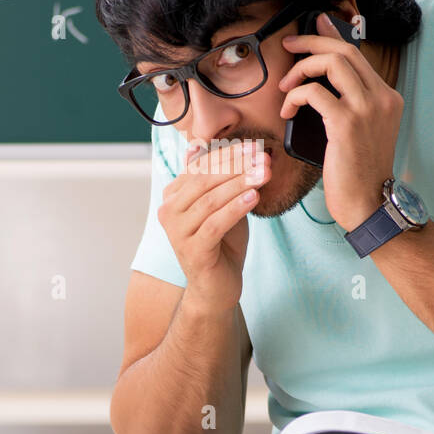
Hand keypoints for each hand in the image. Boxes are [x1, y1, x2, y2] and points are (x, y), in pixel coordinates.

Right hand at [157, 139, 270, 312]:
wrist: (217, 287)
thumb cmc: (222, 243)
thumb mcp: (223, 204)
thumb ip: (222, 178)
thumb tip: (235, 146)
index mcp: (173, 195)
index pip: (200, 166)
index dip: (228, 154)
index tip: (255, 145)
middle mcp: (169, 211)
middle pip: (204, 180)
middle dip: (236, 166)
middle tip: (262, 157)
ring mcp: (177, 232)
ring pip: (210, 201)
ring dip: (240, 184)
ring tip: (264, 174)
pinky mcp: (192, 251)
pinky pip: (214, 224)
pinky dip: (235, 208)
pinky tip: (254, 197)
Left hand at [279, 13, 402, 231]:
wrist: (368, 203)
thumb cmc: (358, 172)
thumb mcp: (361, 131)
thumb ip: (349, 103)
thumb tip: (321, 81)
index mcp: (387, 98)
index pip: (357, 54)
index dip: (329, 37)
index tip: (310, 29)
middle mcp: (382, 98)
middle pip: (345, 50)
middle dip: (311, 42)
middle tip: (289, 44)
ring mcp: (367, 109)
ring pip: (331, 63)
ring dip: (301, 69)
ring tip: (286, 87)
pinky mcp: (346, 123)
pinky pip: (314, 92)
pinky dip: (295, 96)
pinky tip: (288, 111)